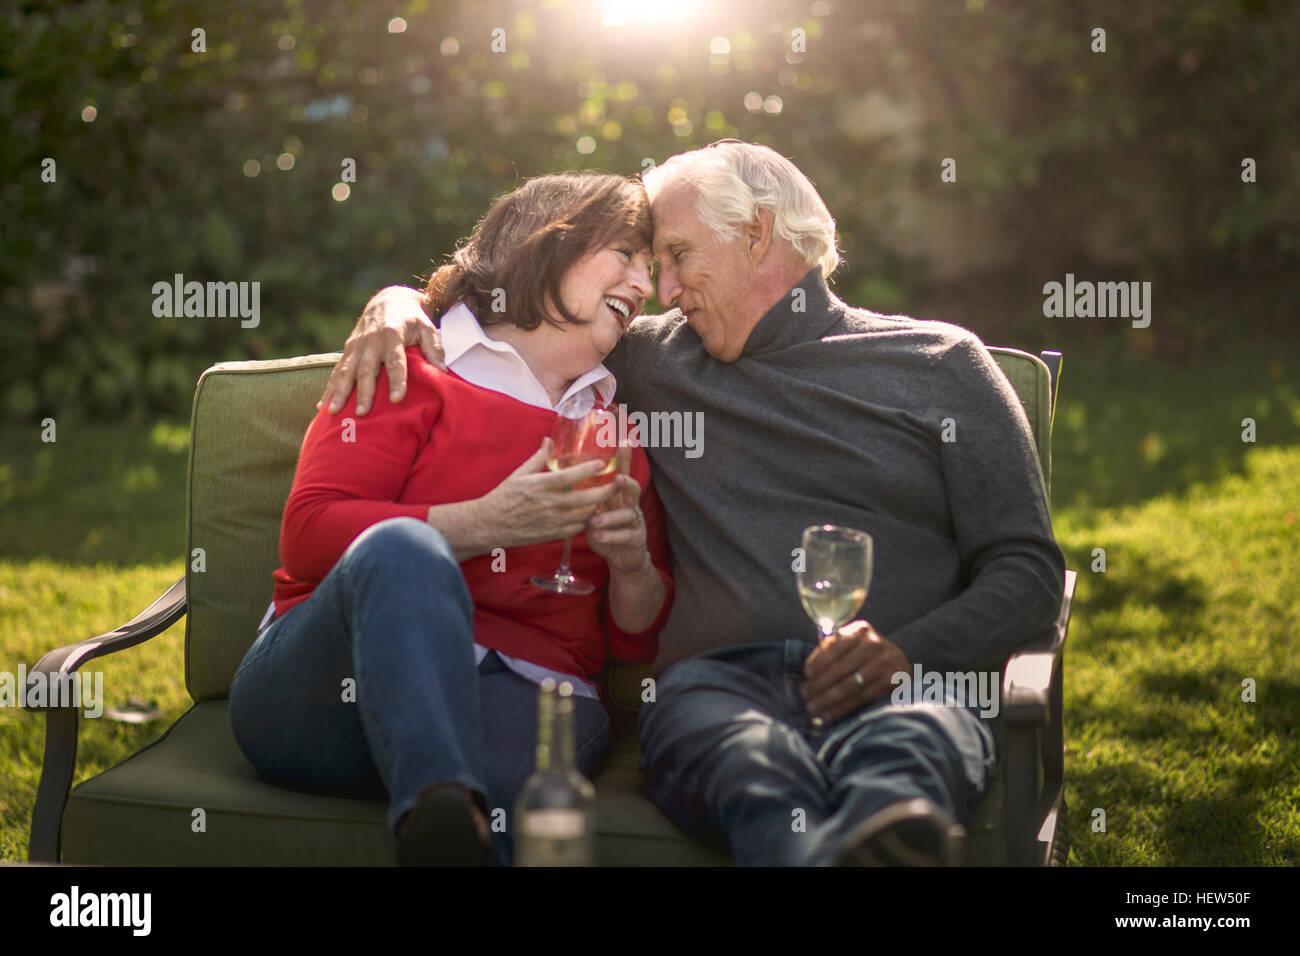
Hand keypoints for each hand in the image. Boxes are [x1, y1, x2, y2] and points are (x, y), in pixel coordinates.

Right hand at [317, 286, 443, 415]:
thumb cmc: (412, 318)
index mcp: (393, 334)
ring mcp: (357, 344)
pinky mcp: (348, 347)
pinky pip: (337, 369)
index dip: (396, 380)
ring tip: (334, 411)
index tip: (396, 399)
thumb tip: (442, 372)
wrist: (388, 298)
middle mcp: (372, 339)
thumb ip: (434, 348)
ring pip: (346, 370)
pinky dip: (329, 387)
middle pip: (367, 368)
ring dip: (340, 391)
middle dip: (364, 391)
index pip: (395, 360)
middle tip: (363, 413)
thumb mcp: (428, 327)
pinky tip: (323, 405)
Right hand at [477, 439, 620, 548]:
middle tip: (618, 482)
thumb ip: (538, 458)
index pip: (570, 477)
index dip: (589, 470)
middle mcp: (549, 505)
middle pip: (586, 498)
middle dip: (605, 490)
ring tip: (608, 496)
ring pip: (585, 515)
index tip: (604, 464)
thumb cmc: (504, 496)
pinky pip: (577, 529)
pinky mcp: (552, 535)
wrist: (491, 525)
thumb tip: (550, 440)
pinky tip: (591, 512)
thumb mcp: (519, 474)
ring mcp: (552, 522)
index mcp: (541, 486)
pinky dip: (586, 520)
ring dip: (598, 506)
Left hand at [585, 448, 649, 573]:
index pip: (622, 472)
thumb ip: (585, 494)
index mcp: (618, 495)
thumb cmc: (604, 528)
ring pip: (628, 514)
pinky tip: (598, 536)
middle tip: (618, 479)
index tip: (624, 441)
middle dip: (627, 482)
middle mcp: (629, 504)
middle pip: (633, 488)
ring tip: (594, 520)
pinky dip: (611, 535)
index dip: (624, 457)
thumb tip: (564, 475)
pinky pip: (625, 536)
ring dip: (611, 516)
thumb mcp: (594, 510)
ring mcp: (635, 522)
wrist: (622, 557)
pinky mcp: (636, 539)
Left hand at [802, 620, 910, 724]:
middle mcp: (875, 644)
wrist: (900, 665)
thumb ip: (832, 649)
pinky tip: (828, 715)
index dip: (819, 661)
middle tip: (805, 694)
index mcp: (861, 630)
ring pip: (849, 686)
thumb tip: (809, 670)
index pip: (835, 646)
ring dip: (827, 699)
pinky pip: (861, 698)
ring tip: (813, 708)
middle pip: (841, 668)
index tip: (806, 674)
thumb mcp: (852, 644)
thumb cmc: (867, 655)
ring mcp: (885, 664)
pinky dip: (841, 708)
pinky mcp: (891, 683)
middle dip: (819, 684)